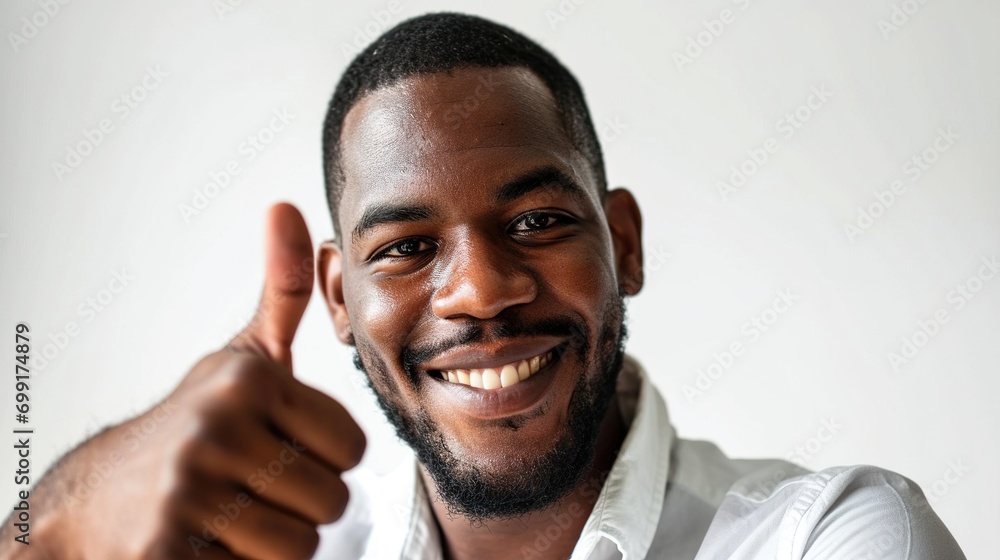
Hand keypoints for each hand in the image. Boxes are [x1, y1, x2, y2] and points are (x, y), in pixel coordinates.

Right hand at [9, 203, 364, 559]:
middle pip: (333, 499)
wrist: (99, 497)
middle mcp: (217, 427)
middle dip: (302, 502)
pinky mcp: (167, 550)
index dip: (325, 458)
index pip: (353, 449)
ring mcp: (188, 490)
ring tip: (234, 513)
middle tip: (253, 486)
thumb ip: (283, 291)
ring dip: (276, 541)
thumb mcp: (244, 358)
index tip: (281, 447)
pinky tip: (210, 541)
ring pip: (301, 545)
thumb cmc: (195, 424)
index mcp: (250, 380)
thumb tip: (286, 206)